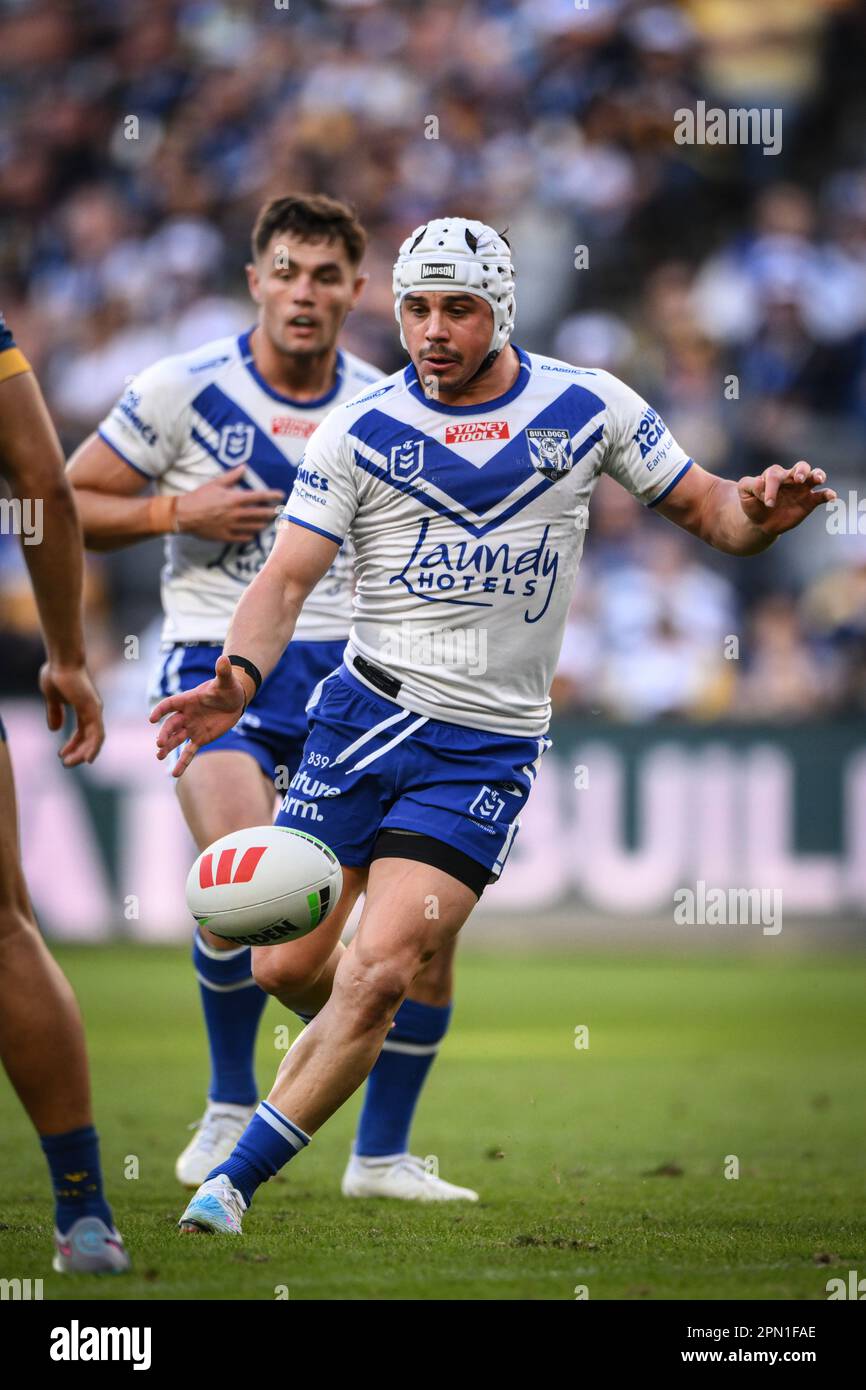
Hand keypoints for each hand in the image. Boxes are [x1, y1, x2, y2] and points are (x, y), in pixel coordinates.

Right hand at [38, 662, 104, 765]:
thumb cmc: (57, 674)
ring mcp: (95, 710)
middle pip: (90, 738)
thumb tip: (54, 729)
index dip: (74, 745)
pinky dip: (94, 747)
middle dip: (79, 752)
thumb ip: (55, 713)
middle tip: (66, 763)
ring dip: (84, 753)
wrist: (61, 661)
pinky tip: (87, 759)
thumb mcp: (52, 698)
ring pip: (95, 739)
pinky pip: (97, 734)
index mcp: (85, 709)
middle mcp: (93, 711)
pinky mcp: (93, 710)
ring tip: (70, 763)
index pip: (83, 732)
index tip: (62, 754)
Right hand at [150, 654, 246, 777]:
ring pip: (176, 739)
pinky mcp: (200, 739)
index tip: (152, 718)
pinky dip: (182, 762)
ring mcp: (191, 728)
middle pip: (171, 724)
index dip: (161, 710)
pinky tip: (174, 774)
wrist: (234, 700)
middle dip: (165, 734)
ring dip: (167, 747)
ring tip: (159, 756)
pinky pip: (189, 752)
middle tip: (159, 743)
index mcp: (188, 699)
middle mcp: (186, 715)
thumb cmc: (227, 688)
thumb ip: (223, 671)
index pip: (170, 704)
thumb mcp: (226, 680)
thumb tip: (224, 658)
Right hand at [176, 465, 284, 541]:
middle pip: (260, 514)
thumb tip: (244, 466)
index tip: (281, 495)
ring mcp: (231, 526)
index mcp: (234, 499)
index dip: (272, 495)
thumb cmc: (199, 497)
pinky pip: (243, 538)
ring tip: (268, 522)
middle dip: (272, 512)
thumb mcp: (215, 483)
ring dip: (263, 524)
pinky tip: (253, 533)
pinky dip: (251, 535)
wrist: (183, 515)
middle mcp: (235, 514)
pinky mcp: (225, 536)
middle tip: (279, 511)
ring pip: (254, 527)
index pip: (259, 496)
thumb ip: (232, 476)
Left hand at [738, 462, 835, 536]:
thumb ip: (749, 485)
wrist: (760, 522)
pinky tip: (832, 496)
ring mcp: (801, 489)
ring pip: (814, 475)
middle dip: (801, 471)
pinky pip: (821, 495)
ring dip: (818, 475)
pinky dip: (828, 494)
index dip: (770, 489)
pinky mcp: (809, 501)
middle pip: (801, 467)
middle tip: (797, 479)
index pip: (775, 475)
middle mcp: (790, 479)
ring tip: (818, 479)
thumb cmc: (753, 503)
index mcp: (774, 475)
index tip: (766, 503)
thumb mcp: (744, 493)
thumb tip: (761, 484)